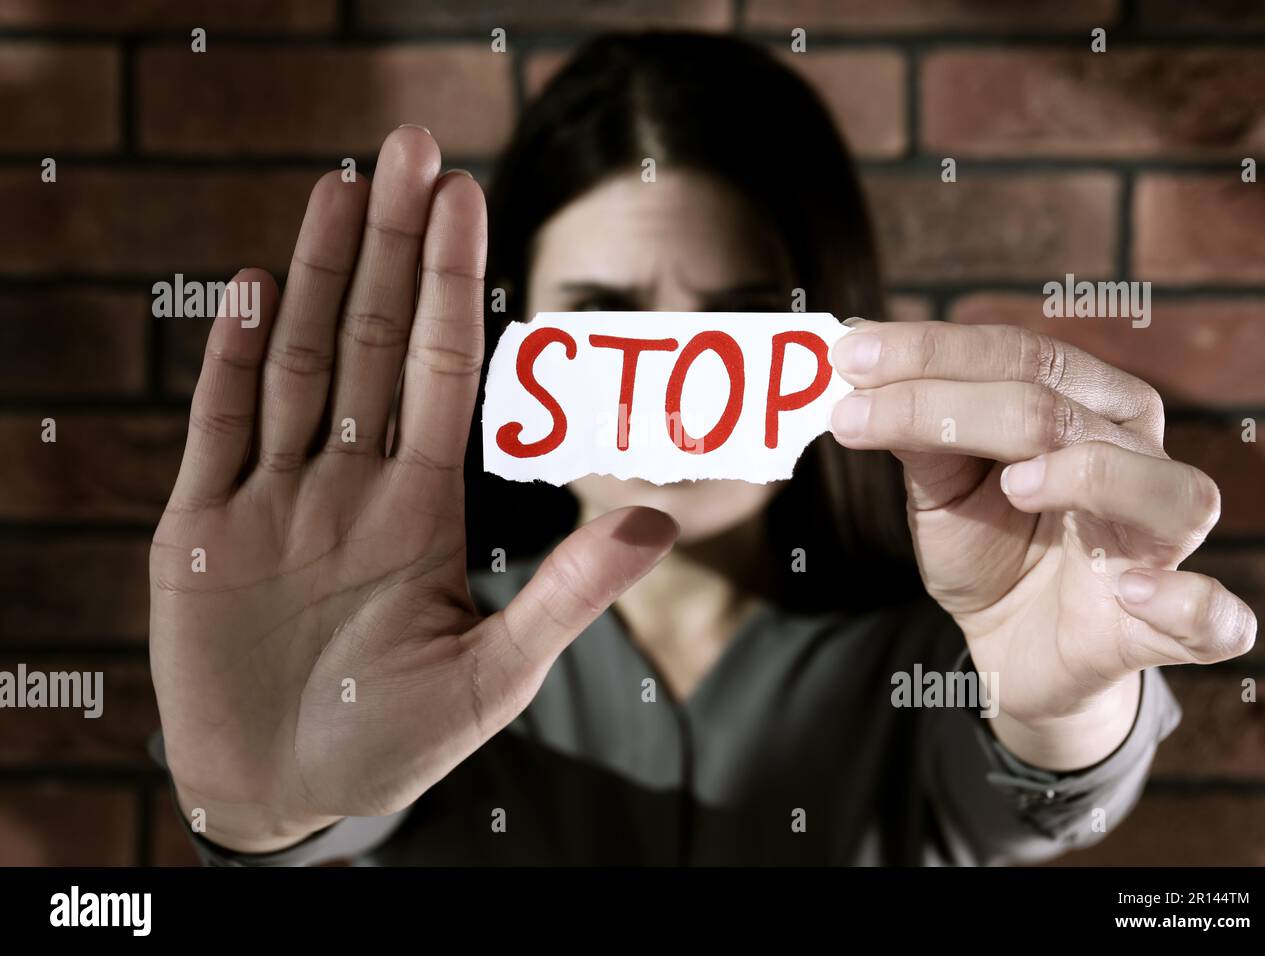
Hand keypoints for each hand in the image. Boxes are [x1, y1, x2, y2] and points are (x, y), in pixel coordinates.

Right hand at [149, 127, 676, 852]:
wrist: (282, 793)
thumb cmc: (390, 745)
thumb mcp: (492, 675)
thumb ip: (565, 596)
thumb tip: (657, 522)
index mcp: (421, 510)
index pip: (442, 372)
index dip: (453, 285)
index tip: (467, 199)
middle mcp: (352, 486)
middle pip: (374, 342)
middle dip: (392, 247)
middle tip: (408, 146)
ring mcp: (275, 499)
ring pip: (300, 363)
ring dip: (318, 274)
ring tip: (338, 186)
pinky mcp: (200, 529)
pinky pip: (219, 427)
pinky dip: (233, 359)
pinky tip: (255, 287)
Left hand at [829, 320, 1256, 768]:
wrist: (1012, 648)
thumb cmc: (989, 548)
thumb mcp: (940, 488)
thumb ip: (918, 432)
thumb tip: (857, 355)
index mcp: (1089, 407)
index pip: (1019, 356)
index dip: (931, 351)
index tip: (848, 356)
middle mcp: (1137, 457)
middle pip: (1059, 411)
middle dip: (948, 403)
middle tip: (855, 411)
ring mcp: (1161, 543)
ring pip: (1163, 490)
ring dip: (1091, 476)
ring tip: (1015, 482)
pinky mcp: (1168, 627)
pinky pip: (1215, 617)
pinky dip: (1189, 602)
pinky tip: (1132, 590)